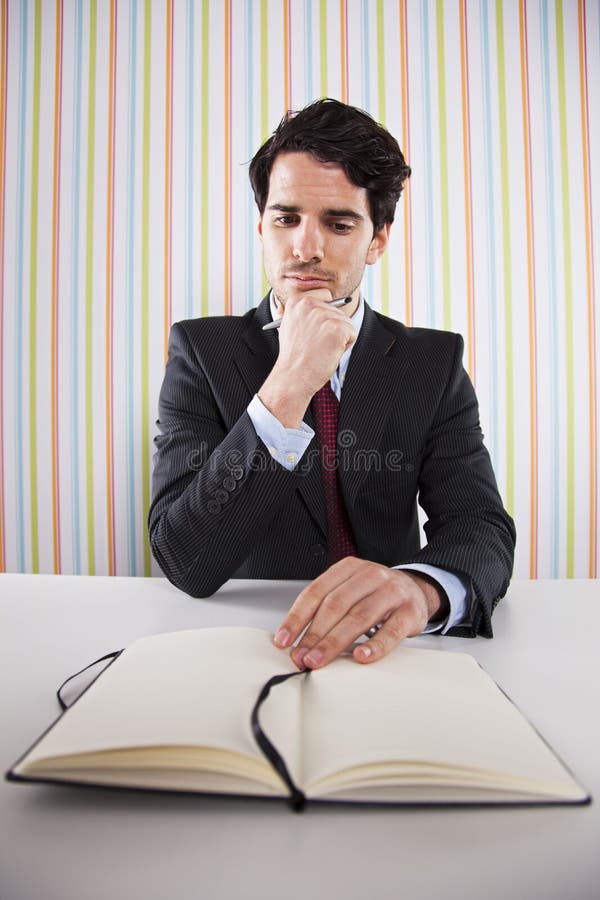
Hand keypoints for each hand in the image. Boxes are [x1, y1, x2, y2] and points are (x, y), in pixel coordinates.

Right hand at [258, 290, 356, 427]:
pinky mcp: (337, 328)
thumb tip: (326, 296)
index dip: (325, 313)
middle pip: (338, 310)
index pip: (325, 294)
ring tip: (320, 349)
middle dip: (332, 328)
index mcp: (297, 300)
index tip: (313, 329)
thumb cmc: (294, 355)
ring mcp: (324, 315)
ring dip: (338, 338)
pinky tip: (329, 352)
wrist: (293, 376)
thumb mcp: (291, 325)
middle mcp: (310, 303)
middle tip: (315, 343)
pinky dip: (345, 345)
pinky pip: (352, 333)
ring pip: (346, 322)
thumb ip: (305, 310)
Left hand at [273, 558, 447, 667]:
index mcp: (349, 568)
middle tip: (300, 656)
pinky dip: (375, 646)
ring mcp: (392, 592)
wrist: (416, 590)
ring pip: (359, 617)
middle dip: (314, 634)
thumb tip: (295, 639)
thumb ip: (326, 608)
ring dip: (334, 642)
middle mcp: (370, 576)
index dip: (297, 617)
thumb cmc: (376, 594)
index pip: (316, 592)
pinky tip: (361, 657)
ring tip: (318, 660)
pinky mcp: (410, 612)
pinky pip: (391, 631)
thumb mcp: (350, 590)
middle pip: (335, 605)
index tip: (284, 640)